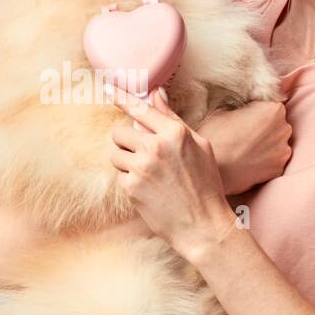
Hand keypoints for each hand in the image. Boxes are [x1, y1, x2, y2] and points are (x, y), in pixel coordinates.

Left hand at [104, 83, 233, 262]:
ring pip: (115, 155)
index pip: (141, 109)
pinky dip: (131, 183)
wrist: (203, 226)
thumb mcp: (199, 146)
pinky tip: (150, 192)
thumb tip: (157, 94)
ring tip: (148, 176)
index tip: (109, 89)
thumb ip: (173, 120)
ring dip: (126, 163)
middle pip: (119, 133)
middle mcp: (156, 146)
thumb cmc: (205, 185)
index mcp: (175, 133)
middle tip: (141, 155)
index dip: (122, 98)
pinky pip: (120, 177)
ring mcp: (142, 167)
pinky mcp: (131, 187)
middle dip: (126, 143)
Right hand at [197, 99, 292, 194]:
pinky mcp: (279, 169)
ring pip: (276, 143)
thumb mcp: (223, 109)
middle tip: (243, 133)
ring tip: (245, 149)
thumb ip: (241, 104)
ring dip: (265, 144)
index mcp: (273, 109)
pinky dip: (264, 161)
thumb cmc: (214, 136)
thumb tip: (243, 106)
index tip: (244, 117)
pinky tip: (248, 161)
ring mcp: (283, 151)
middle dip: (264, 127)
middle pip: (277, 124)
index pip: (270, 105)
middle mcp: (284, 129)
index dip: (256, 111)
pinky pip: (274, 160)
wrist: (212, 169)